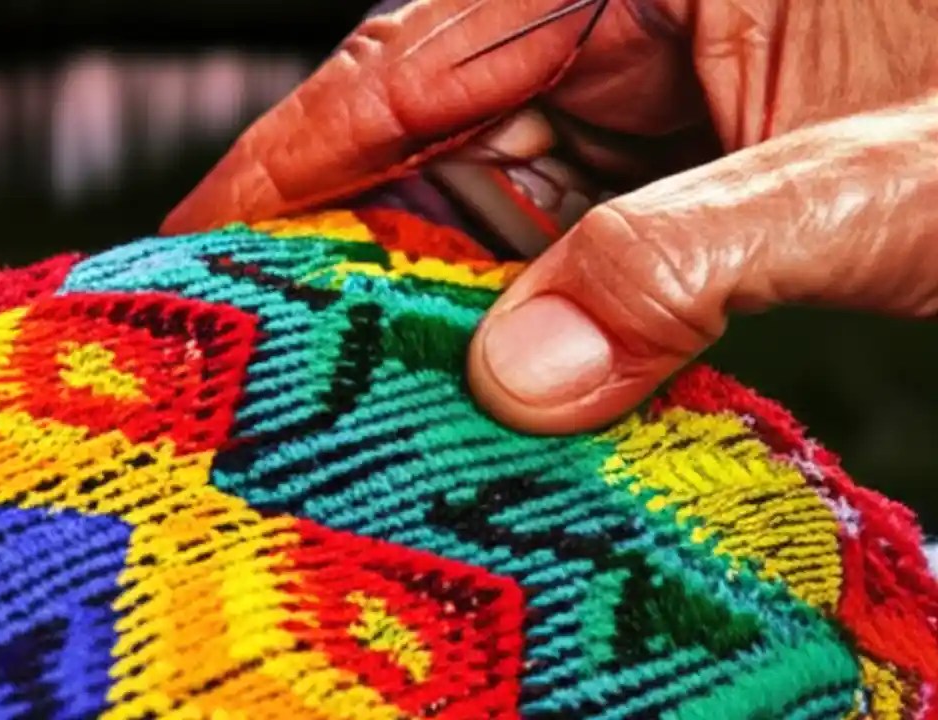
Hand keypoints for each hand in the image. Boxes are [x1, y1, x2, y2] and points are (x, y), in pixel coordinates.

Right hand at [161, 0, 937, 433]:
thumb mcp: (869, 185)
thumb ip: (687, 262)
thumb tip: (519, 375)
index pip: (411, 59)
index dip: (288, 156)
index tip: (196, 245)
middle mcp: (627, 19)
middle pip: (429, 135)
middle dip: (361, 251)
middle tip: (287, 362)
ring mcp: (650, 96)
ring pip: (492, 200)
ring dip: (452, 302)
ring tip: (399, 396)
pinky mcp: (677, 168)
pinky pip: (564, 240)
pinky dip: (535, 317)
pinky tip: (518, 383)